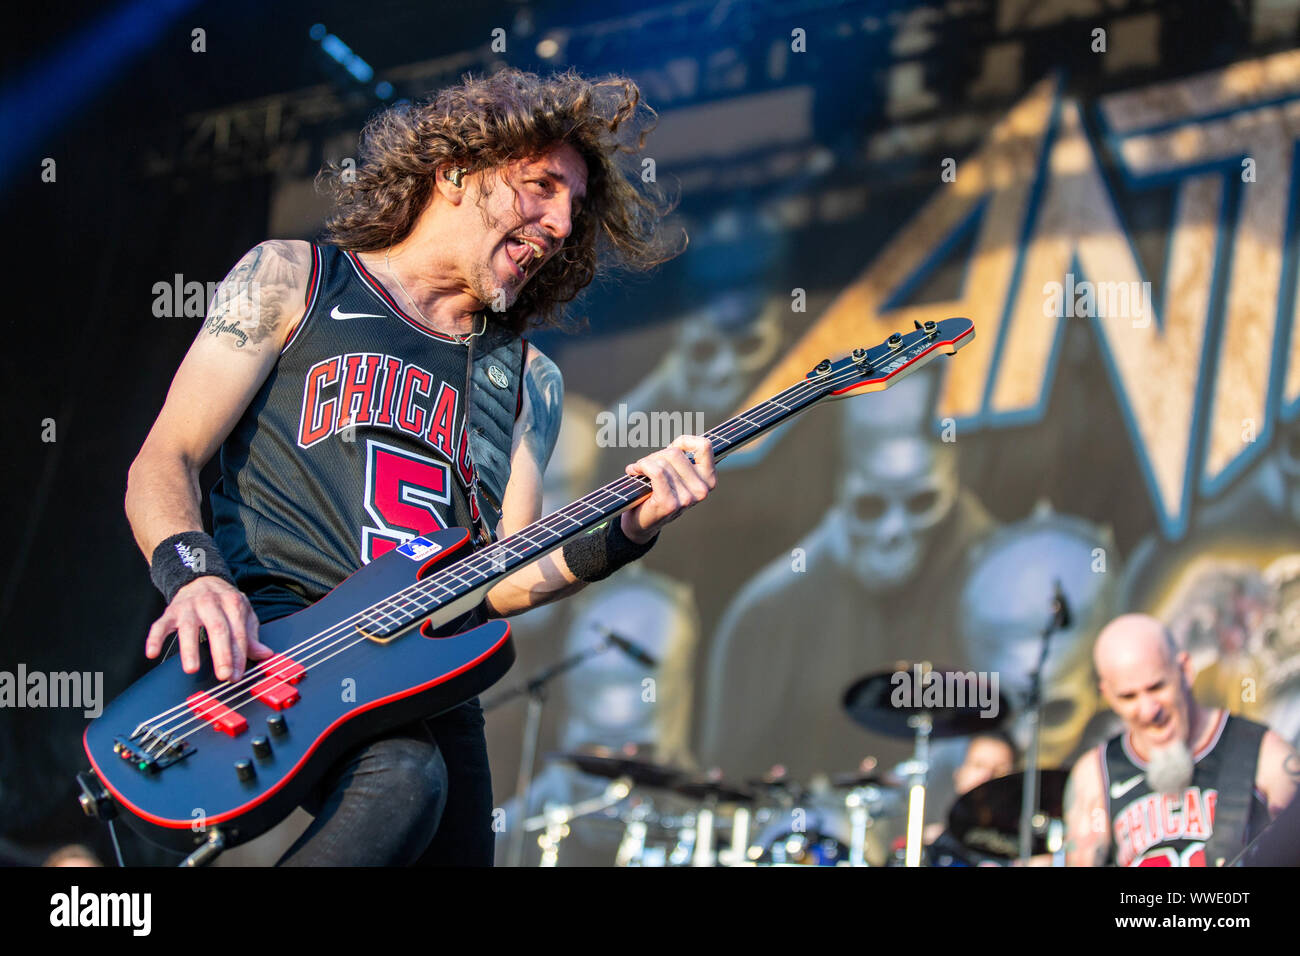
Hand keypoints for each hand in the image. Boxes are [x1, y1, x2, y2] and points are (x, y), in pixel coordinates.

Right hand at [145, 577, 273, 680]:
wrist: (200, 578)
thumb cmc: (224, 601)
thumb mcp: (243, 613)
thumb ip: (252, 635)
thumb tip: (266, 654)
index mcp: (233, 603)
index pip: (238, 633)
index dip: (239, 655)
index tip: (238, 675)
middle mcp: (210, 603)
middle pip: (218, 629)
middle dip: (222, 654)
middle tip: (224, 675)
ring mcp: (189, 607)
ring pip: (189, 628)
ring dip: (190, 649)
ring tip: (191, 669)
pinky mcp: (170, 612)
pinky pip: (159, 626)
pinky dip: (154, 639)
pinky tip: (152, 653)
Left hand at [620, 435, 716, 543]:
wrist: (641, 521)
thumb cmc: (658, 492)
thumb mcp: (677, 473)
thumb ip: (684, 457)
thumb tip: (681, 442)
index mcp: (709, 479)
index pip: (704, 446)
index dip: (683, 442)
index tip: (670, 449)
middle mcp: (702, 490)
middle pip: (676, 453)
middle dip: (657, 455)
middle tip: (647, 465)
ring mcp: (687, 498)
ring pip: (663, 462)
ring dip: (646, 463)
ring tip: (640, 470)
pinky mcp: (669, 503)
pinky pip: (656, 471)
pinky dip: (641, 467)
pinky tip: (633, 471)